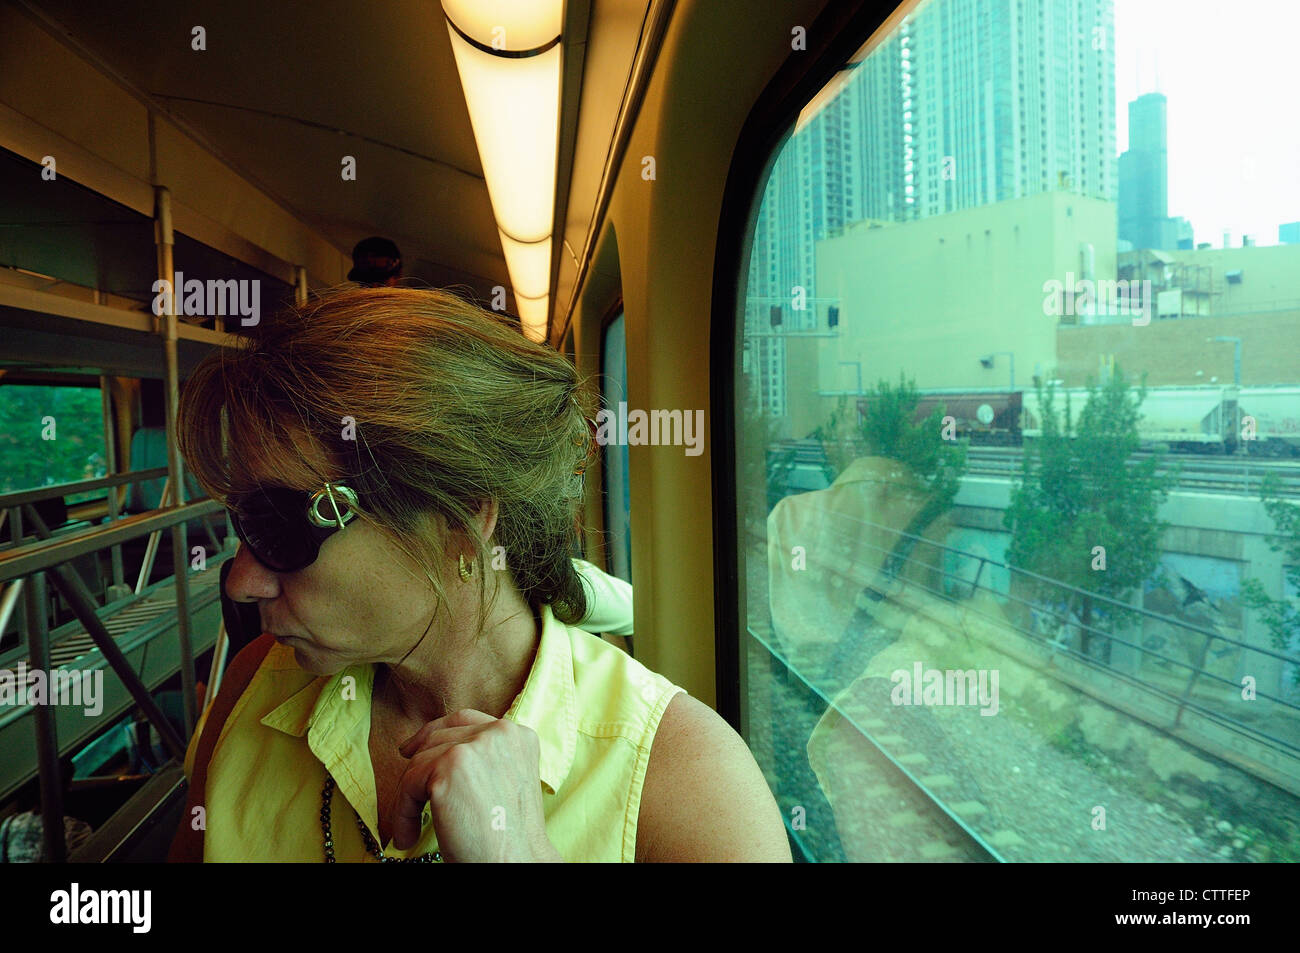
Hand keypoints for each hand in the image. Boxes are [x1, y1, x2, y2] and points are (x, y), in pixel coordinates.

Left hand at [391, 709, 561, 861]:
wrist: (515, 862)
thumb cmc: (508, 836)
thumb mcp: (505, 781)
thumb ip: (483, 758)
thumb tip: (431, 749)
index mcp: (517, 735)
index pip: (465, 720)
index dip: (436, 732)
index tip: (413, 749)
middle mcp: (499, 732)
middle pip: (439, 738)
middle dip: (418, 768)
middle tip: (406, 793)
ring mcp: (474, 748)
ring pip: (421, 761)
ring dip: (409, 797)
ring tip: (411, 829)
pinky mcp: (449, 769)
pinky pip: (409, 784)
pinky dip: (402, 812)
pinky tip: (408, 836)